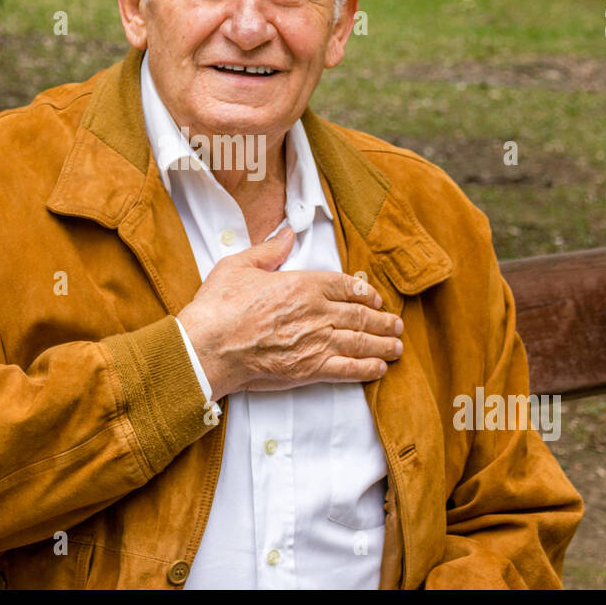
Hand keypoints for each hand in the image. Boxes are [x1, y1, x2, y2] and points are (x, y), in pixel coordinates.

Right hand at [176, 226, 403, 398]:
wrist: (209, 347)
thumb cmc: (219, 306)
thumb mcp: (240, 266)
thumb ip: (269, 250)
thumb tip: (287, 234)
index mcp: (303, 284)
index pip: (346, 286)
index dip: (365, 293)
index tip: (375, 299)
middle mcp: (317, 313)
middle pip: (361, 315)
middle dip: (383, 321)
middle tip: (396, 325)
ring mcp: (317, 343)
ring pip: (361, 342)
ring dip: (383, 344)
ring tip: (396, 347)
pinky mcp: (310, 370)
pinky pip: (349, 369)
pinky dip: (368, 369)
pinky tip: (379, 369)